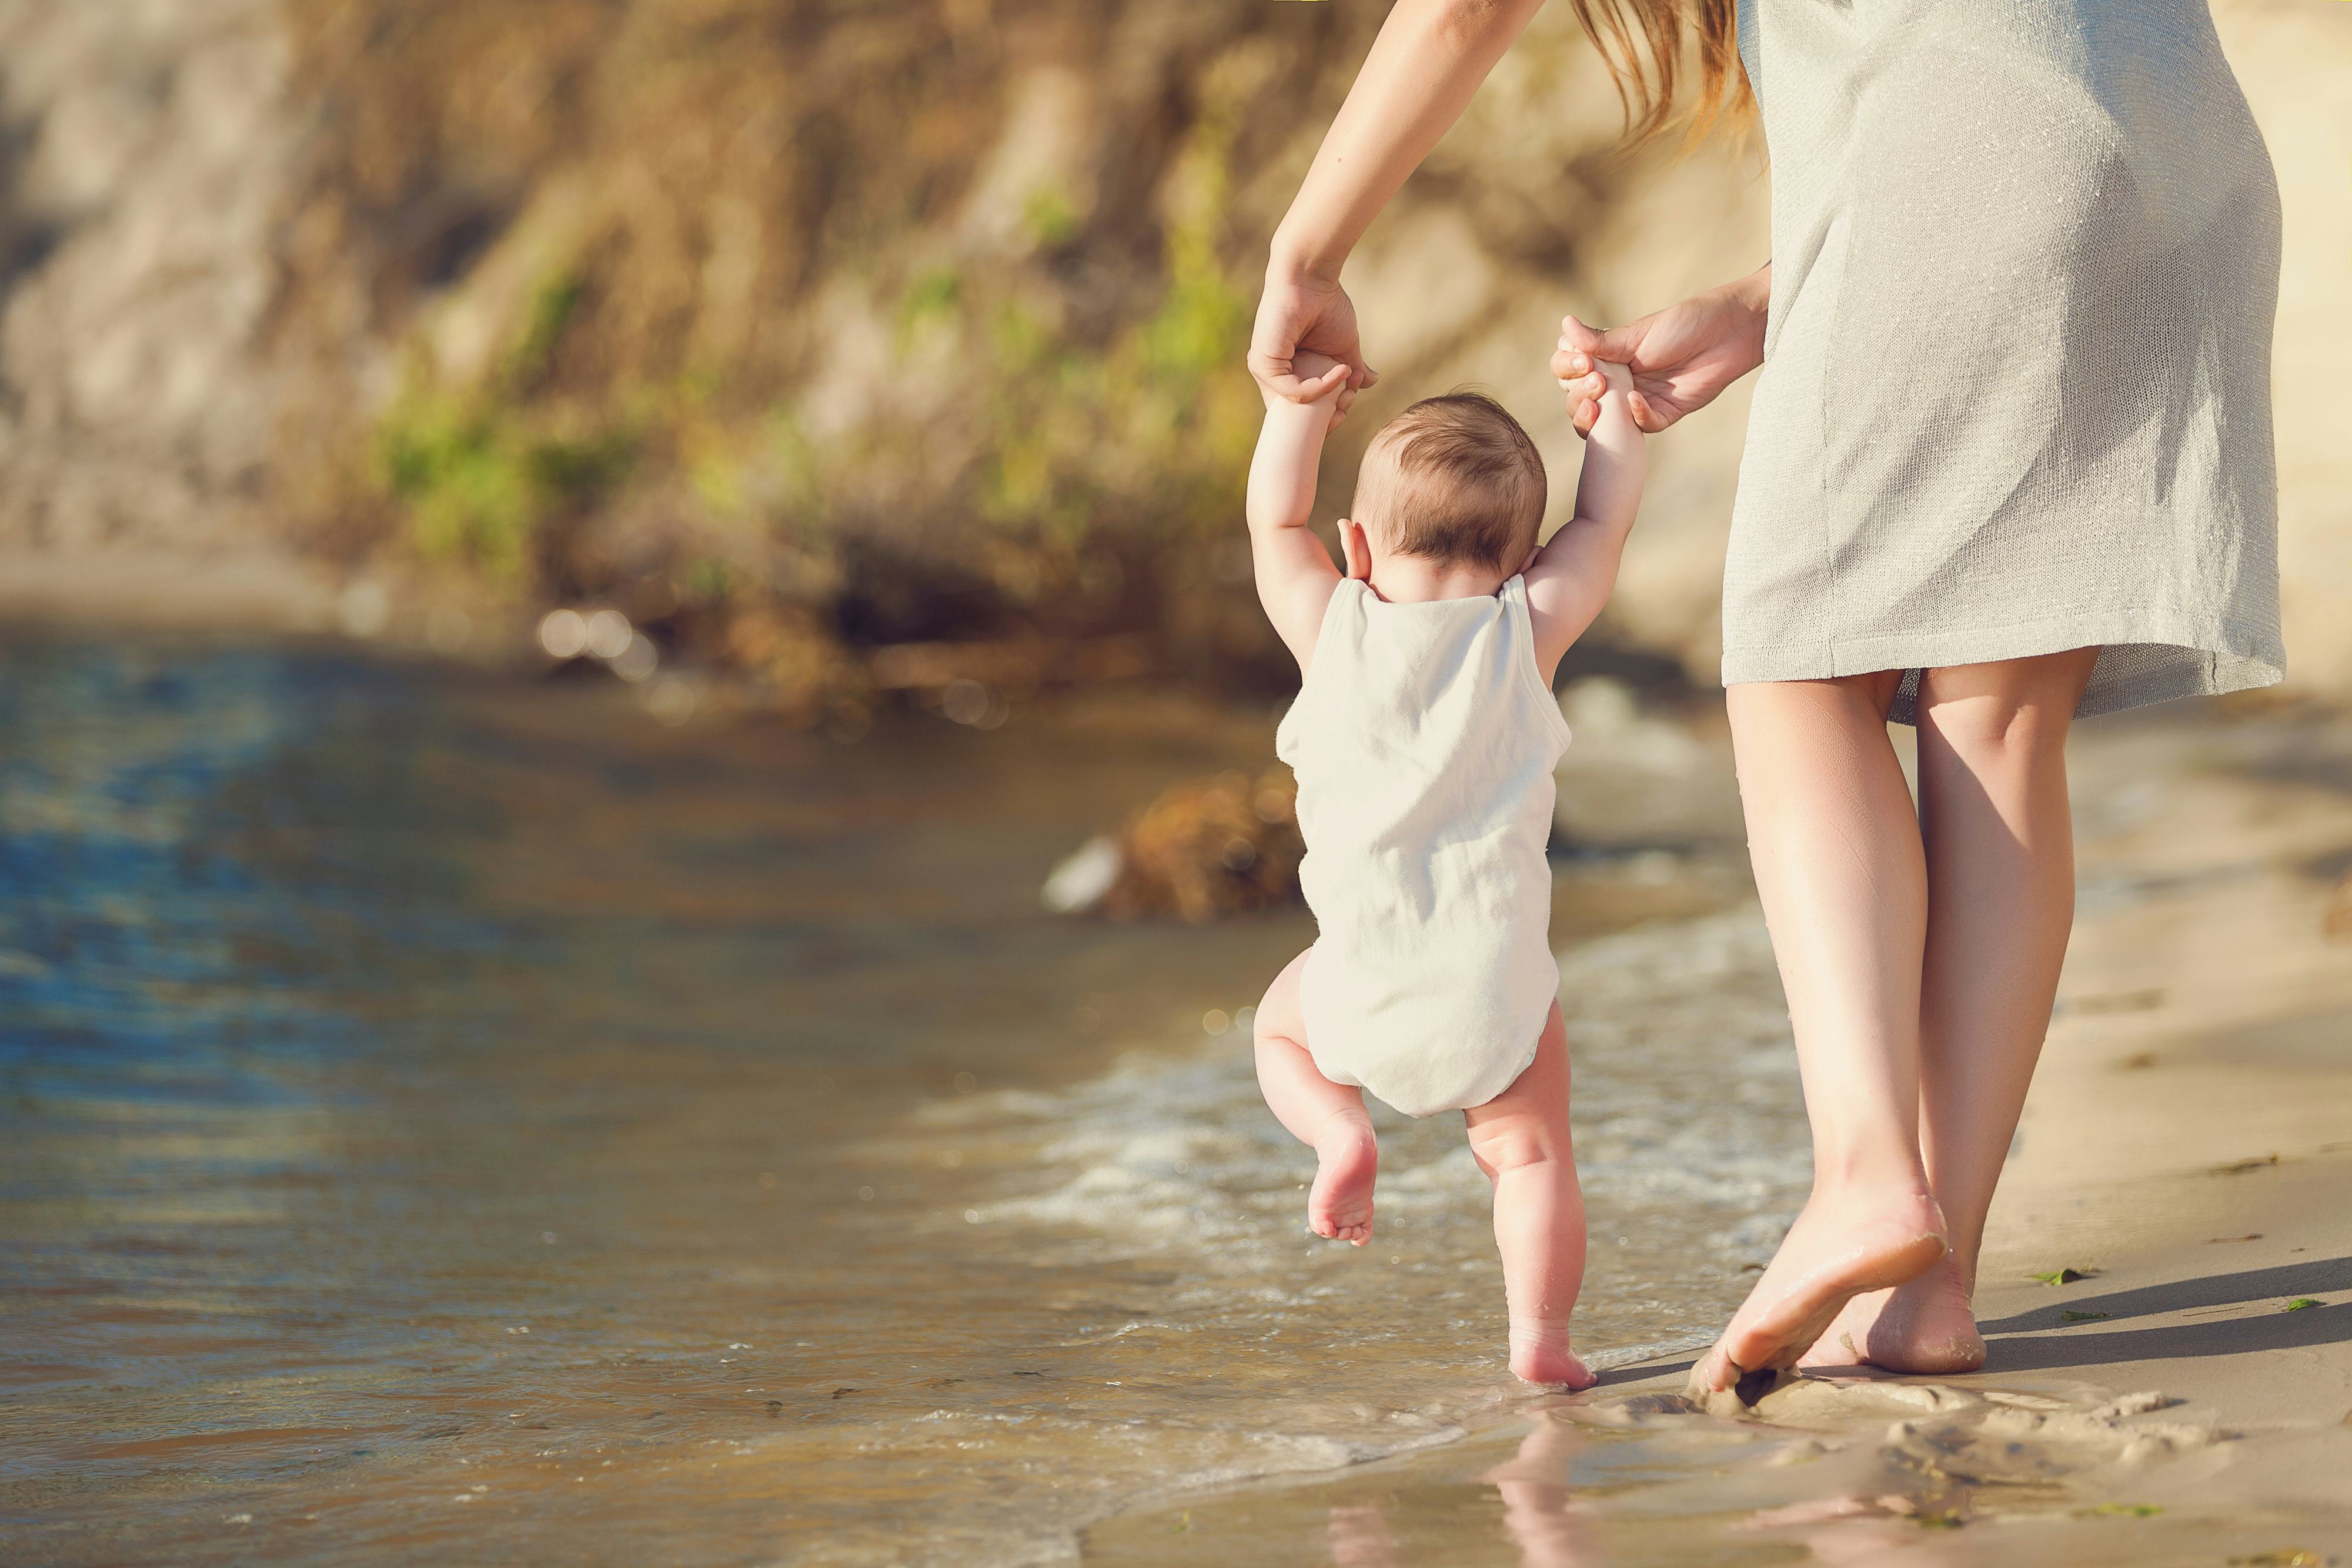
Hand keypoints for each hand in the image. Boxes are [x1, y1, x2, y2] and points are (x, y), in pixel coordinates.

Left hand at [1250, 268, 1378, 426]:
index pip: (1303, 410)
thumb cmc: (1326, 306)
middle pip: (1297, 416)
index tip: (1346, 408)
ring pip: (1295, 408)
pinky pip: (1294, 391)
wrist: (1312, 279)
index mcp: (1290, 373)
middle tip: (1346, 406)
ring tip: (1347, 388)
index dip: (1325, 418)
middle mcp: (1274, 375)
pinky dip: (1320, 387)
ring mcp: (1266, 371)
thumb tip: (1370, 383)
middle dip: (1326, 420)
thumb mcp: (1345, 347)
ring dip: (1327, 404)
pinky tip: (1340, 370)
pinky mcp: (1264, 364)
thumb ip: (1354, 369)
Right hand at [1549, 270, 1768, 436]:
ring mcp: (1637, 400)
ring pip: (1602, 423)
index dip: (1566, 369)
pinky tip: (1636, 400)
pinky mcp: (1663, 413)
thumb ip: (1600, 341)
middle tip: (1595, 379)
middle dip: (1578, 394)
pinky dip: (1636, 416)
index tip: (1580, 361)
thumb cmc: (1686, 323)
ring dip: (1596, 413)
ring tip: (1603, 395)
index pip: (1569, 372)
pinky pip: (1641, 426)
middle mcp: (1617, 381)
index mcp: (1607, 358)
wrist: (1731, 330)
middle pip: (1578, 400)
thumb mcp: (1638, 333)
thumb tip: (1564, 325)